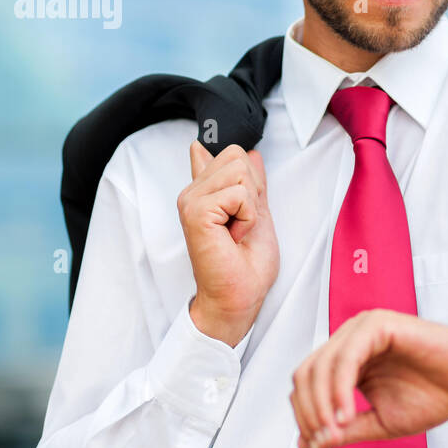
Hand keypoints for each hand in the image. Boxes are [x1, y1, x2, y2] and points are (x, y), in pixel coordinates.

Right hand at [177, 140, 279, 346]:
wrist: (240, 295)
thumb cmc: (247, 263)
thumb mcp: (257, 212)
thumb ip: (251, 182)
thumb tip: (251, 152)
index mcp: (204, 191)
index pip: (233, 152)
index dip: (252, 181)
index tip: (244, 213)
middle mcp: (192, 193)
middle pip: (237, 156)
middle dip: (252, 191)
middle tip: (241, 224)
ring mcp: (190, 201)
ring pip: (239, 171)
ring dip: (249, 206)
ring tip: (237, 231)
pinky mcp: (195, 212)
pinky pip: (238, 194)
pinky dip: (246, 218)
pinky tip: (234, 237)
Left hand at [289, 309, 447, 447]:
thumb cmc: (434, 394)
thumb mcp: (381, 422)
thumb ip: (346, 430)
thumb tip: (309, 443)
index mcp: (346, 360)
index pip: (306, 385)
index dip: (305, 417)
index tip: (316, 446)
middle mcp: (349, 340)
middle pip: (304, 375)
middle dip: (308, 412)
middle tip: (324, 440)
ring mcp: (362, 329)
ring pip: (320, 366)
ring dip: (321, 404)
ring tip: (337, 431)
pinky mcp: (378, 324)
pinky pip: (346, 357)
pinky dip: (340, 389)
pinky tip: (347, 413)